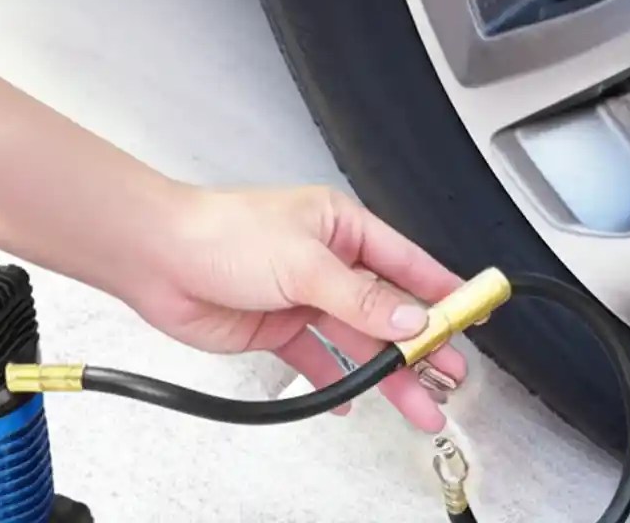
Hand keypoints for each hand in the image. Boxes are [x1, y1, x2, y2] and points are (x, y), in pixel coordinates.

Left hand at [121, 185, 465, 432]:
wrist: (155, 257)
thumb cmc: (220, 232)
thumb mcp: (304, 262)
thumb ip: (361, 298)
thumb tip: (410, 320)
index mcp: (343, 227)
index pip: (409, 264)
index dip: (444, 291)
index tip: (474, 313)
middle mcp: (328, 261)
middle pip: (388, 311)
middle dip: (421, 345)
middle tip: (450, 373)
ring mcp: (304, 297)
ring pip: (358, 341)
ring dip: (384, 372)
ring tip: (417, 402)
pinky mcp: (279, 327)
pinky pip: (319, 359)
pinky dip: (335, 382)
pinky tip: (351, 401)